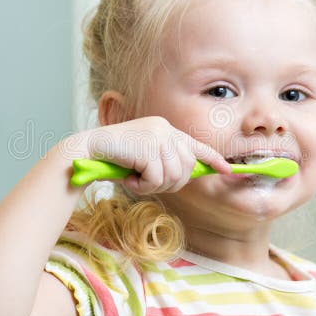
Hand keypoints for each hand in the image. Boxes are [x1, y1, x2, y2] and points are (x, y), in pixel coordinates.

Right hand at [81, 116, 230, 194]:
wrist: (88, 151)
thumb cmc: (113, 159)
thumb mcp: (143, 159)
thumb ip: (164, 163)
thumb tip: (187, 176)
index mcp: (165, 129)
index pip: (196, 146)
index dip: (213, 160)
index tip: (227, 170)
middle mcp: (165, 129)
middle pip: (186, 168)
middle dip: (169, 183)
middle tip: (146, 183)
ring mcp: (157, 136)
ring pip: (172, 176)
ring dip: (153, 186)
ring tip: (135, 179)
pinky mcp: (149, 146)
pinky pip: (157, 178)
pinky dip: (143, 186)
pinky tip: (129, 178)